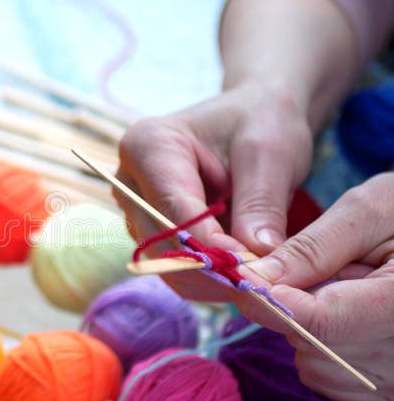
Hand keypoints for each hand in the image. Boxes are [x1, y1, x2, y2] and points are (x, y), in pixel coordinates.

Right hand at [117, 83, 312, 299]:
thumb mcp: (271, 155)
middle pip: (162, 243)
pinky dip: (208, 280)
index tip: (255, 270)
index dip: (212, 247)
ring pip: (166, 263)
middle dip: (211, 269)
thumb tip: (257, 260)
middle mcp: (129, 182)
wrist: (256, 115)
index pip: (174, 211)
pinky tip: (243, 276)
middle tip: (261, 285)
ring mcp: (136, 210)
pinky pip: (175, 268)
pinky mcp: (151, 232)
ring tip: (257, 281)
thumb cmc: (261, 122)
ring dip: (210, 280)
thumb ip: (261, 205)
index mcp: (147, 146)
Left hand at [237, 174, 393, 400]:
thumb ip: (314, 247)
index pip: (317, 321)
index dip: (268, 297)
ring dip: (312, 325)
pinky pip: (329, 377)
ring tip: (356, 287)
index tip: (242, 272)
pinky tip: (359, 312)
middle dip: (298, 302)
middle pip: (311, 343)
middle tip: (336, 267)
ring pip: (313, 364)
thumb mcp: (372, 209)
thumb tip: (256, 280)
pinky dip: (327, 345)